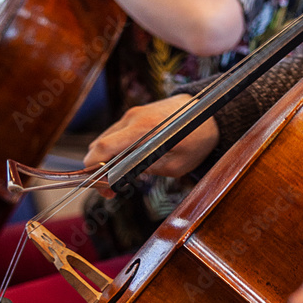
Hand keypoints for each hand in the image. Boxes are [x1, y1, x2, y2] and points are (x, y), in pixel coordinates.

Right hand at [83, 94, 219, 177]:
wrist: (208, 113)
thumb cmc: (197, 140)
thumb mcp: (177, 165)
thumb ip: (149, 170)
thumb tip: (124, 176)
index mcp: (143, 129)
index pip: (105, 146)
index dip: (94, 167)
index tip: (99, 186)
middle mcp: (133, 117)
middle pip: (100, 144)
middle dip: (98, 168)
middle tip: (109, 189)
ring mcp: (132, 114)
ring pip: (106, 139)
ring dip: (107, 159)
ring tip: (118, 178)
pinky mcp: (135, 115)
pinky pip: (116, 134)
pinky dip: (115, 149)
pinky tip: (125, 164)